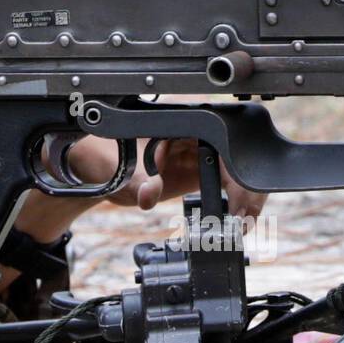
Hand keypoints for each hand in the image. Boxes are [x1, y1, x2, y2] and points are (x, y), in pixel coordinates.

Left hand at [63, 135, 266, 218]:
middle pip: (237, 154)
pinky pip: (226, 178)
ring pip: (237, 167)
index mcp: (180, 119)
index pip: (222, 139)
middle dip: (246, 186)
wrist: (96, 164)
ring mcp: (199, 146)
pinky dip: (234, 198)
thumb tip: (150, 193)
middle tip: (246, 218)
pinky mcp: (199, 163)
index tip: (239, 197)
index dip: (235, 169)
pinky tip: (235, 220)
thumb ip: (136, 183)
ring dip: (244, 194)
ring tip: (243, 223)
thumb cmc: (105, 157)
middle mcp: (194, 129)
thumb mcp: (119, 172)